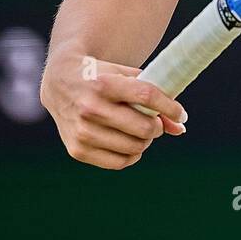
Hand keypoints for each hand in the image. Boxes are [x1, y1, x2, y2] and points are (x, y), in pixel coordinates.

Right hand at [40, 51, 188, 169]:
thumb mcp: (126, 76)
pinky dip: (132, 155)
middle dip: (157, 127)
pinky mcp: (77, 150)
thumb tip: (180, 126)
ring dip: (145, 141)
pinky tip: (130, 143)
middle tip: (156, 122)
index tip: (180, 113)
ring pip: (134, 147)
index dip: (169, 107)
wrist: (60, 83)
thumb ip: (154, 96)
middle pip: (143, 127)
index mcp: (104, 83)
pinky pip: (118, 162)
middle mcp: (90, 108)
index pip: (146, 97)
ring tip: (142, 131)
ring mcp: (82, 132)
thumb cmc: (102, 77)